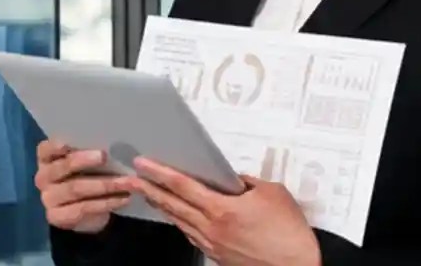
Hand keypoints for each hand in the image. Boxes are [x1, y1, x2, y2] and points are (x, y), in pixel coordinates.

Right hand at [35, 140, 133, 233]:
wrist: (88, 211)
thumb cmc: (89, 175)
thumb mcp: (89, 161)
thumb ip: (91, 151)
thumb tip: (112, 143)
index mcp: (47, 158)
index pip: (47, 149)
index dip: (56, 145)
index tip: (68, 144)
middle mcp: (43, 177)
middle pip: (62, 167)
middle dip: (84, 160)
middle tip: (104, 156)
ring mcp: (48, 198)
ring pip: (75, 189)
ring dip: (104, 184)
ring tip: (126, 181)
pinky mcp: (57, 217)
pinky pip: (83, 208)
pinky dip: (106, 203)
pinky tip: (123, 199)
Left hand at [132, 157, 320, 265]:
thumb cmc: (289, 230)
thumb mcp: (271, 192)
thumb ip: (246, 182)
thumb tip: (231, 180)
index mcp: (223, 210)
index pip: (183, 186)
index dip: (160, 173)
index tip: (143, 164)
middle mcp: (212, 228)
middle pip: (173, 205)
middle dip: (149, 189)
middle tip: (131, 178)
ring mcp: (212, 245)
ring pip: (180, 222)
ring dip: (163, 206)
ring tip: (148, 193)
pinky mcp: (218, 256)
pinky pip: (193, 235)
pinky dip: (181, 222)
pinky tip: (178, 216)